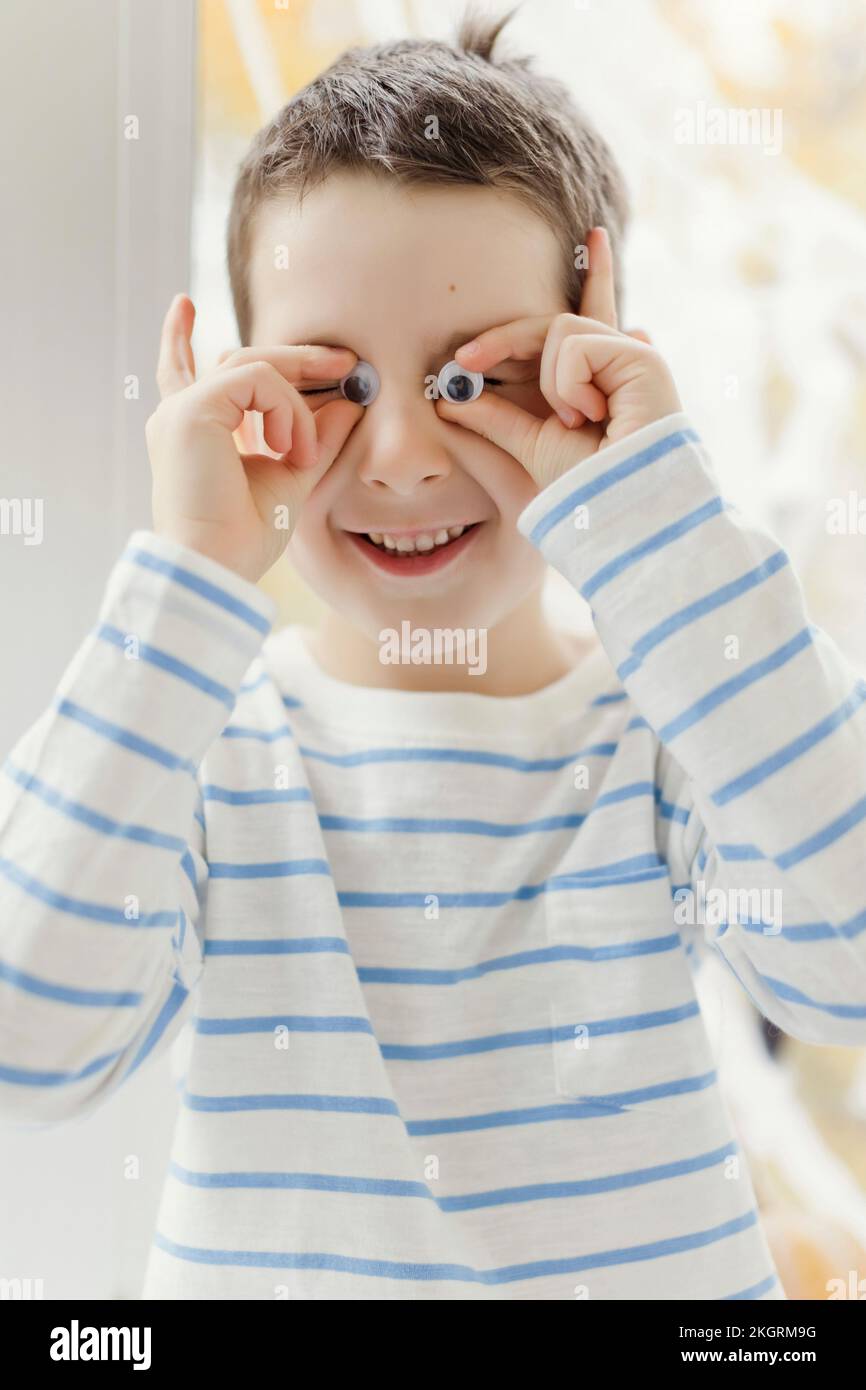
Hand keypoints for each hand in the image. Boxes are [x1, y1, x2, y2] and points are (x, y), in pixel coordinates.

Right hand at [146, 294, 361, 582]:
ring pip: (255, 365)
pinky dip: (286, 413)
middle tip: (348, 361)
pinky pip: (257, 382)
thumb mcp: (292, 477)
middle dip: (297, 358)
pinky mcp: (191, 409)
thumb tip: (349, 403)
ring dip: (298, 403)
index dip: (178, 336)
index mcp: (192, 431)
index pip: (179, 370)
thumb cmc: (245, 537)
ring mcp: (182, 409)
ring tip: (305, 452)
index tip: (185, 302)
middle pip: (241, 358)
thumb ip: (314, 437)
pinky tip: (289, 450)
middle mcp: (179, 414)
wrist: (216, 567)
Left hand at [436, 228, 681, 491]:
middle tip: (465, 360)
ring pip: (558, 330)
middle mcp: (621, 361)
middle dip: (504, 339)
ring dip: (551, 382)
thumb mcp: (529, 445)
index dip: (600, 272)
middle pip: (556, 322)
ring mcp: (632, 355)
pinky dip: (567, 383)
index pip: (596, 312)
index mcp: (602, 379)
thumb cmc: (585, 487)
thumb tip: (448, 398)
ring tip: (577, 420)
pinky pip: (573, 344)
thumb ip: (495, 418)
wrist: (619, 509)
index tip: (593, 234)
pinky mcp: (640, 356)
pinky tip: (591, 413)